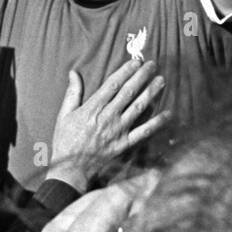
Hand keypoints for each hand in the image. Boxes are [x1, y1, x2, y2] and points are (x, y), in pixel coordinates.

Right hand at [46, 59, 169, 193]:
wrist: (71, 170)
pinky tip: (168, 113)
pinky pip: (144, 132)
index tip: (135, 62)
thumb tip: (74, 72)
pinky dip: (157, 123)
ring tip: (161, 81)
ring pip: (138, 108)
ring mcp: (118, 131)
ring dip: (151, 93)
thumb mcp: (64, 114)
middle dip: (141, 76)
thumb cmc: (65, 141)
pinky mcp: (125, 144)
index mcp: (92, 108)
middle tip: (153, 65)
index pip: (113, 84)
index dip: (125, 71)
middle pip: (128, 92)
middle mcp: (108, 117)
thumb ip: (72, 93)